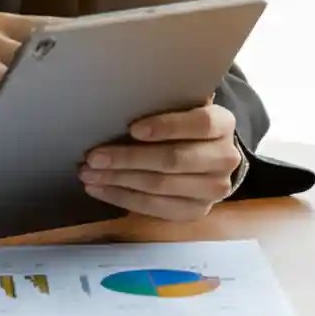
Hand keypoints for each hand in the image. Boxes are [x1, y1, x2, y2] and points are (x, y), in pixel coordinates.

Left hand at [79, 103, 241, 220]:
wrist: (209, 157)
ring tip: (88, 174)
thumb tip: (121, 104)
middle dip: (128, 159)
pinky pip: (155, 208)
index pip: (199, 124)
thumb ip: (164, 104)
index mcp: (223, 124)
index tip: (132, 129)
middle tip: (93, 157)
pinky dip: (122, 198)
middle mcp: (225, 158)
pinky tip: (100, 190)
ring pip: (160, 186)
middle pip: (173, 160)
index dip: (166, 126)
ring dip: (118, 180)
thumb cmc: (184, 126)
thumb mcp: (182, 108)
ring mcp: (214, 189)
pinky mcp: (196, 211)